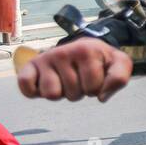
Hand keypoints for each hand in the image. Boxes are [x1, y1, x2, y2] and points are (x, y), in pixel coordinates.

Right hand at [16, 38, 132, 102]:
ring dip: (60, 93)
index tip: (95, 76)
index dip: (96, 89)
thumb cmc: (100, 60)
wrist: (81, 47)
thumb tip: (101, 96)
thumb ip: (120, 77)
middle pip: (73, 94)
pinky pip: (26, 86)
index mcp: (87, 50)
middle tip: (78, 78)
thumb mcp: (119, 63)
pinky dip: (33, 92)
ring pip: (52, 95)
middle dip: (78, 92)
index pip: (93, 89)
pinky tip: (43, 83)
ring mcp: (45, 58)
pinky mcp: (29, 66)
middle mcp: (63, 51)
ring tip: (64, 80)